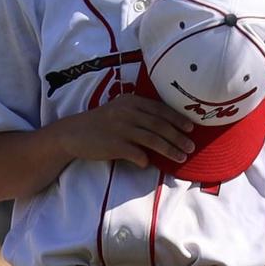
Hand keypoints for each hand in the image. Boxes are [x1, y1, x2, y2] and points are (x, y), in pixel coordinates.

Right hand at [56, 93, 194, 168]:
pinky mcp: (114, 144)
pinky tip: (149, 164)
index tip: (191, 128)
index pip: (160, 109)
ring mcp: (121, 128)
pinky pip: (137, 153)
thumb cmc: (100, 123)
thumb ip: (139, 114)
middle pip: (160, 125)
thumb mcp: (119, 110)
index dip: (177, 119)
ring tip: (181, 157)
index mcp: (131, 101)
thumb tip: (165, 127)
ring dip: (170, 150)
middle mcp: (127, 112)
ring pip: (153, 140)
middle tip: (191, 147)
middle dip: (178, 137)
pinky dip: (146, 160)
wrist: (72, 134)